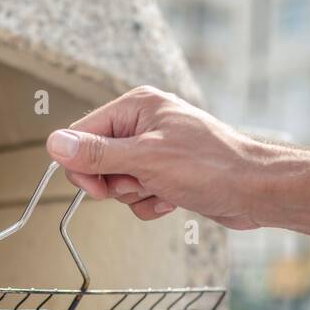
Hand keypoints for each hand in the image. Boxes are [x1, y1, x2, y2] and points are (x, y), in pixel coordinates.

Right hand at [46, 85, 270, 228]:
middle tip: (140, 184)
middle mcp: (143, 123)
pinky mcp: (165, 172)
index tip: (98, 187)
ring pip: (117, 181)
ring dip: (136, 195)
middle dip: (115, 183)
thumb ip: (97, 153)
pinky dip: (150, 203)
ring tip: (163, 189)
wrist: (255, 190)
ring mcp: (155, 149)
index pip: (83, 134)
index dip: (83, 166)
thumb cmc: (212, 166)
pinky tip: (172, 199)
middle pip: (97, 160)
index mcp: (136, 106)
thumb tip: (55, 144)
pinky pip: (137, 194)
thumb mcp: (146, 159)